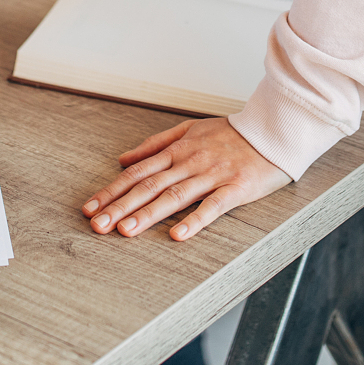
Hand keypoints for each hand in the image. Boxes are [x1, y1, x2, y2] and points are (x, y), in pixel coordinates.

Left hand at [82, 117, 289, 240]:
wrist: (273, 130)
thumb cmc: (231, 134)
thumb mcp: (189, 130)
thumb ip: (155, 145)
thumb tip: (122, 159)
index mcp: (178, 150)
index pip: (137, 172)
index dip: (112, 191)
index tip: (90, 208)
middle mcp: (191, 161)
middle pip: (149, 186)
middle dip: (121, 206)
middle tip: (97, 225)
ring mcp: (213, 175)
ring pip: (175, 196)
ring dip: (148, 214)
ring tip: (126, 231)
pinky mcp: (236, 188)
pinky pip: (213, 206)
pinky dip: (195, 220)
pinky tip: (178, 235)